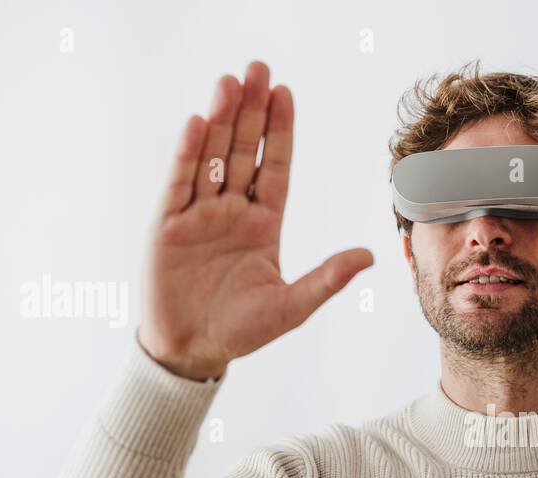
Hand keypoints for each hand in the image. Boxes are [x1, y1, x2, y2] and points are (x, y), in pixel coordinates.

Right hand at [139, 61, 373, 380]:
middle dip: (252, 111)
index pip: (274, 167)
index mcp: (263, 225)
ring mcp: (198, 215)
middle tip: (259, 68)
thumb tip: (370, 257)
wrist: (192, 350)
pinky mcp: (167, 226)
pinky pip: (179, 183)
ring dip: (220, 120)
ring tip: (230, 82)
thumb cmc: (243, 331)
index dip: (279, 132)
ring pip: (211, 158)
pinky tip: (198, 124)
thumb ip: (327, 279)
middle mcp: (231, 212)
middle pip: (243, 151)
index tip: (286, 93)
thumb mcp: (292, 306)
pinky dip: (187, 154)